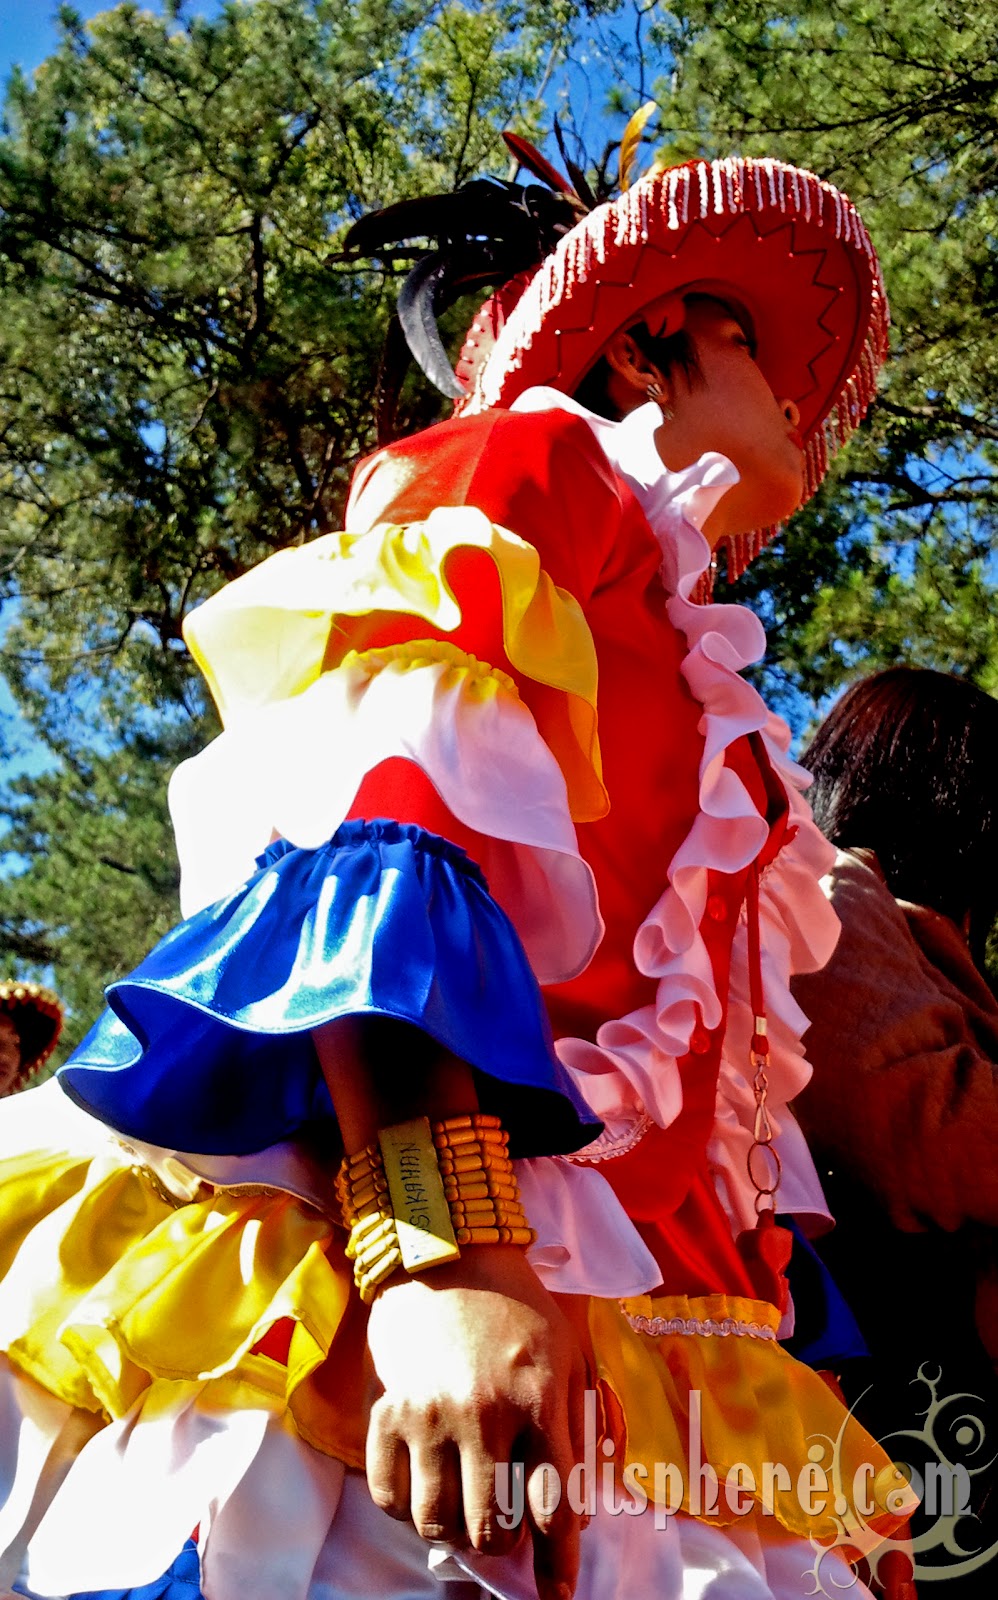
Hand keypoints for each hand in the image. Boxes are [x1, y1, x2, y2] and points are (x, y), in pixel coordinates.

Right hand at [365, 1245, 587, 1599]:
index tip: (558, 1594)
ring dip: (454, 1531)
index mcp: (537, 1399)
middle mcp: (483, 1413)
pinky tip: (425, 1489)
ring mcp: (429, 1413)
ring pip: (437, 1523)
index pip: (553, 1507)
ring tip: (464, 1509)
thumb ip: (578, 1429)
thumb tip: (579, 1511)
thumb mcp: (566, 1354)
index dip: (558, 1563)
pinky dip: (406, 1510)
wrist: (445, 1250)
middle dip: (502, 1543)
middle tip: (503, 1527)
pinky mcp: (385, 1408)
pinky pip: (388, 1496)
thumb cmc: (516, 1306)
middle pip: (490, 1529)